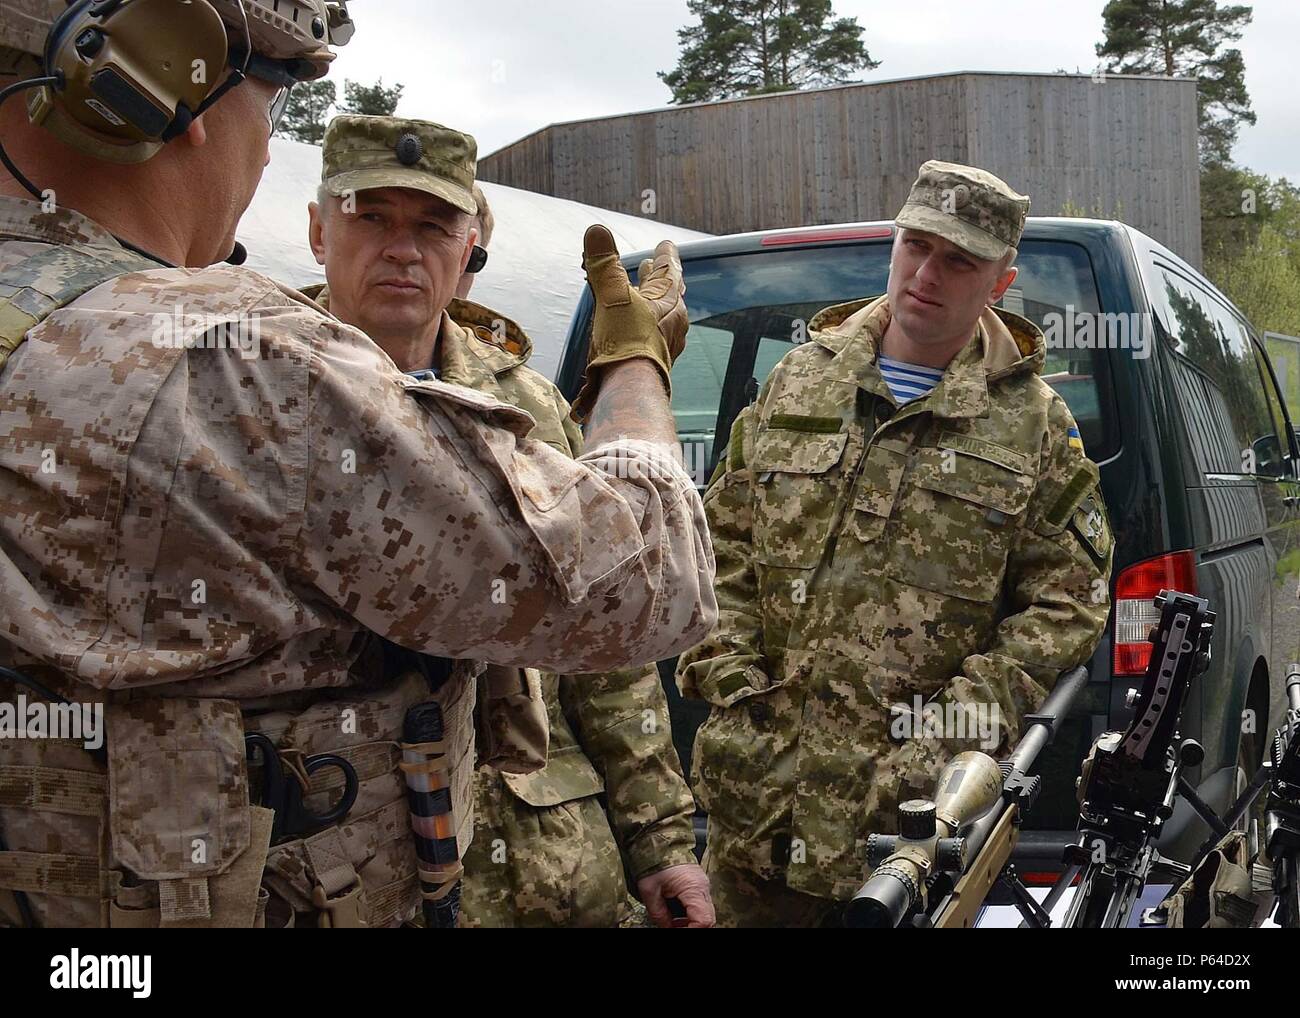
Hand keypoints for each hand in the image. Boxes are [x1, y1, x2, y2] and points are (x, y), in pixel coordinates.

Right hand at [571, 225, 687, 418]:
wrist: (630, 388)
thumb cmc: (627, 343)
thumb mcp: (613, 297)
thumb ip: (604, 265)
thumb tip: (596, 230)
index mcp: (668, 301)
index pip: (670, 271)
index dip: (666, 256)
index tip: (667, 245)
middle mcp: (673, 321)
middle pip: (667, 293)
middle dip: (657, 278)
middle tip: (651, 264)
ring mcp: (665, 343)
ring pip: (660, 314)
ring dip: (651, 300)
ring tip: (642, 292)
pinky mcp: (653, 360)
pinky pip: (651, 334)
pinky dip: (643, 323)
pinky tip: (634, 328)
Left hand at [637, 862, 714, 927]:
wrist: (658, 840)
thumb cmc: (654, 860)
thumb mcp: (649, 891)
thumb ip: (658, 914)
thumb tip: (666, 927)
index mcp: (693, 888)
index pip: (703, 920)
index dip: (692, 930)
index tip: (677, 931)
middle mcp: (702, 887)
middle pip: (709, 918)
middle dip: (693, 928)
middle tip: (675, 928)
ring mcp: (702, 884)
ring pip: (706, 912)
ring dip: (693, 922)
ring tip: (674, 923)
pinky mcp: (698, 883)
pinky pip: (701, 904)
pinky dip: (692, 914)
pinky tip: (677, 915)